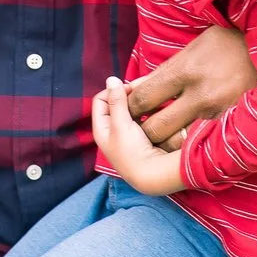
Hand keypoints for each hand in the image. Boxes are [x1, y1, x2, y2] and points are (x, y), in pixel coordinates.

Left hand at [93, 78, 183, 196]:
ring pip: (129, 111)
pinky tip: (155, 110)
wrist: (152, 176)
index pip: (100, 99)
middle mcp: (111, 131)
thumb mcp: (121, 124)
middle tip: (142, 92)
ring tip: (150, 100)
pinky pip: (140, 119)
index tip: (130, 89)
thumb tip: (111, 79)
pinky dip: (146, 112)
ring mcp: (125, 135)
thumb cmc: (132, 151)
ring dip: (138, 104)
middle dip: (127, 96)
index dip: (113, 91)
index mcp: (101, 128)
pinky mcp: (139, 138)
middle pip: (115, 104)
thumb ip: (116, 102)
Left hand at [122, 24, 256, 148]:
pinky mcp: (233, 127)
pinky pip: (202, 142)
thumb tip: (133, 89)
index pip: (143, 99)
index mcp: (186, 71)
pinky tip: (190, 136)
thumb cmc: (229, 44)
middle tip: (141, 125)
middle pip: (155, 128)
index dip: (129, 106)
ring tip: (164, 132)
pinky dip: (192, 142)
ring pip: (177, 142)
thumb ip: (163, 72)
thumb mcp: (194, 48)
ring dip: (167, 140)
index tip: (128, 107)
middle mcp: (200, 97)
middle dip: (143, 130)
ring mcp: (218, 115)